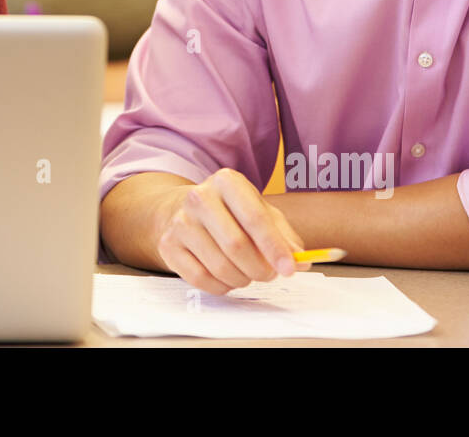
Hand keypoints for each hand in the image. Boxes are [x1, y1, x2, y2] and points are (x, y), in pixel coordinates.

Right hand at [155, 167, 309, 294]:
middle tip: (269, 274)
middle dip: (260, 269)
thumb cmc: (228, 212)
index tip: (290, 268)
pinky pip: (200, 279)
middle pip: (237, 245)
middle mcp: (199, 197)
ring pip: (220, 266)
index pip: (255, 218)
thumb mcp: (259, 211)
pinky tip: (226, 278)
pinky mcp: (168, 245)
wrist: (181, 210)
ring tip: (246, 273)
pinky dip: (221, 286)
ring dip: (242, 279)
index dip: (275, 248)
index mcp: (226, 181)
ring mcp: (180, 221)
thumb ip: (283, 235)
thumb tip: (300, 260)